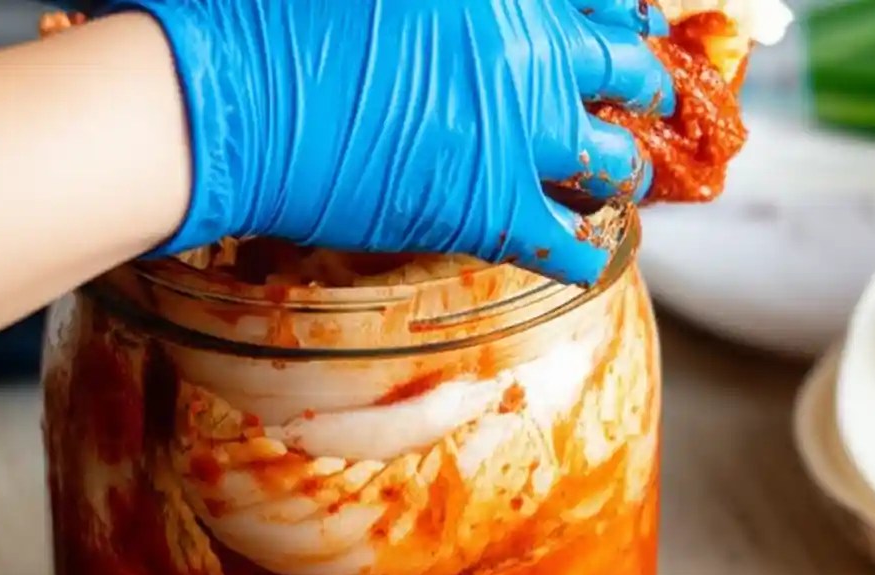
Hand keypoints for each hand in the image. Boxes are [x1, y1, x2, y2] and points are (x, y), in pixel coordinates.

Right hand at [100, 0, 674, 283]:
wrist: (233, 98)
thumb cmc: (276, 13)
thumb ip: (458, 3)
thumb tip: (485, 14)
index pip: (611, 4)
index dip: (627, 25)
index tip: (630, 38)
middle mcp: (532, 52)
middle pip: (629, 74)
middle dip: (641, 92)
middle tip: (640, 107)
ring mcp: (519, 134)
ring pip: (616, 162)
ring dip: (621, 172)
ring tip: (614, 180)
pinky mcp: (491, 211)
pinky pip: (573, 243)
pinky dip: (588, 249)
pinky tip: (583, 249)